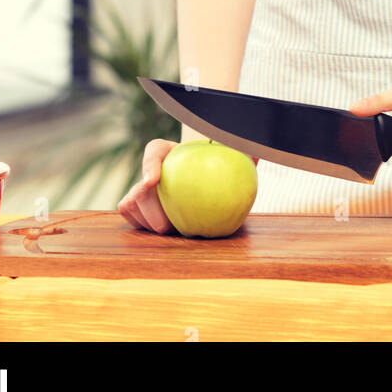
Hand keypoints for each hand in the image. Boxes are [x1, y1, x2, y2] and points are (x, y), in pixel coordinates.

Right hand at [117, 138, 258, 233]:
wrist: (210, 183)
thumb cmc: (222, 168)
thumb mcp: (234, 158)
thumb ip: (242, 153)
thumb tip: (259, 154)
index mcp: (171, 152)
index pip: (155, 151)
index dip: (150, 164)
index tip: (153, 181)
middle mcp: (153, 170)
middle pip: (140, 187)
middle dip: (150, 208)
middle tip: (170, 227)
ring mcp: (142, 189)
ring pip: (132, 204)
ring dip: (147, 222)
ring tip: (170, 234)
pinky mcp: (139, 209)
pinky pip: (132, 219)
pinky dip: (143, 227)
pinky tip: (162, 240)